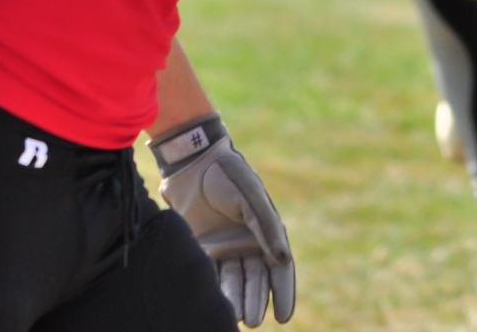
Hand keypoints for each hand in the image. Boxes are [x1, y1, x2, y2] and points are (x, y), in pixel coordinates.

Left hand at [152, 116, 294, 326]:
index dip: (284, 293)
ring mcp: (225, 246)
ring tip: (237, 316)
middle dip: (256, 301)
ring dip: (237, 299)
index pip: (279, 268)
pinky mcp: (204, 246)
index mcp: (265, 230)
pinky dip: (216, 289)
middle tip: (253, 320)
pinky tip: (217, 303)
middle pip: (256, 279)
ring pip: (235, 280)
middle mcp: (247, 242)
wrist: (192, 160)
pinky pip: (212, 273)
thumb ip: (267, 226)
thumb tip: (283, 260)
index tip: (283, 317)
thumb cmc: (227, 174)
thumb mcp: (250, 195)